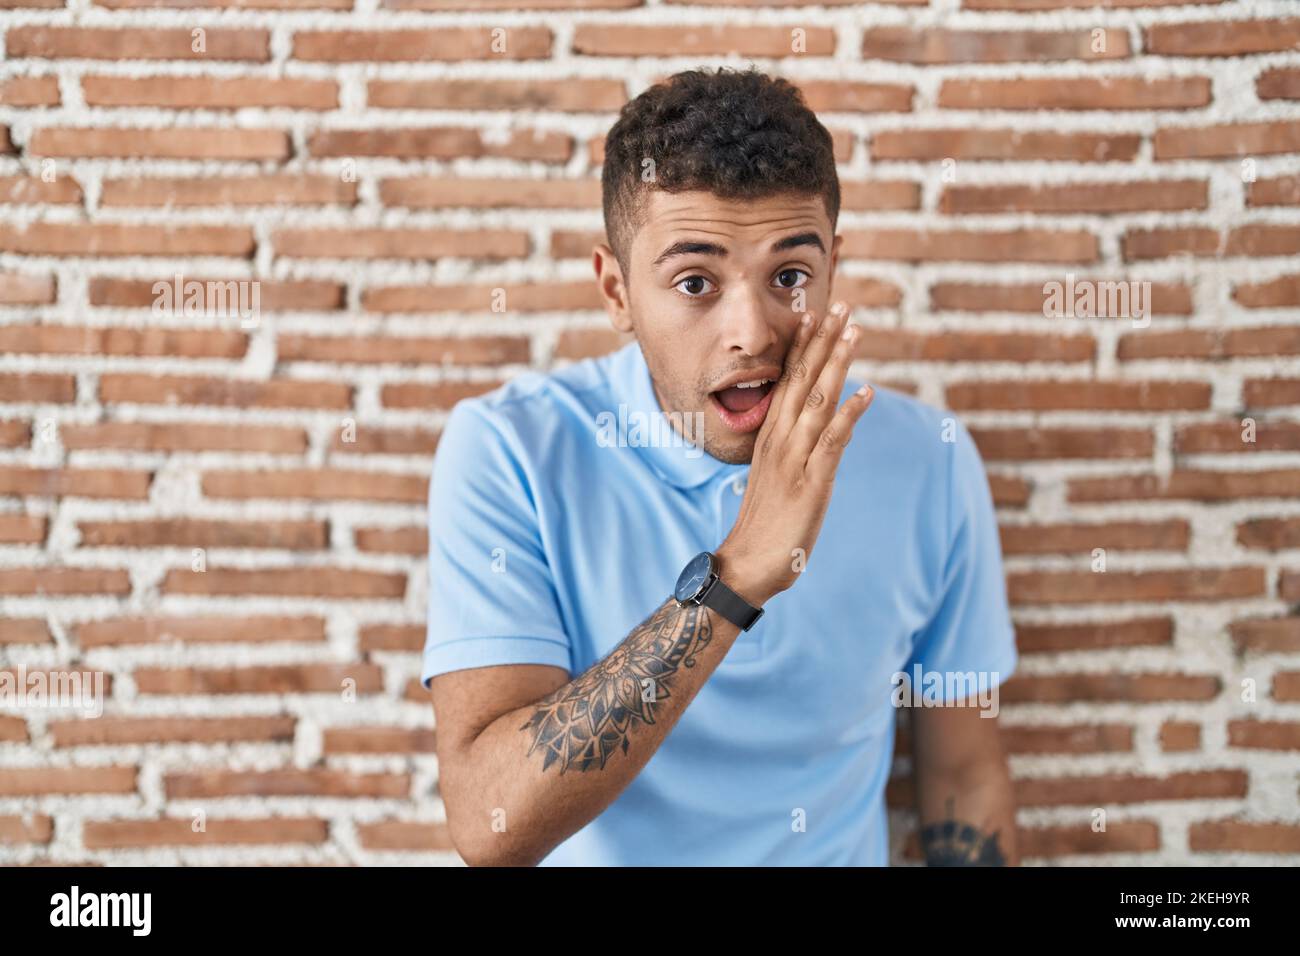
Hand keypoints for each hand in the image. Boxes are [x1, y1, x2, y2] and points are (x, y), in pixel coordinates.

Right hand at [715, 300, 874, 604]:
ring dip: (837, 365)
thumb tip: (824, 430)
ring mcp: (794, 460)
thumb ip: (796, 450)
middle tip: (840, 306)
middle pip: (802, 380)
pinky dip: (849, 415)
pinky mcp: (810, 483)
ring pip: (817, 401)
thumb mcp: (777, 478)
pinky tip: (866, 393)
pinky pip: (832, 442)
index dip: (804, 347)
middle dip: (822, 342)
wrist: (747, 564)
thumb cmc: (764, 525)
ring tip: (855, 332)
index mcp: (771, 437)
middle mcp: (780, 440)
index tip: (815, 315)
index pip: (787, 381)